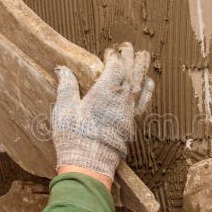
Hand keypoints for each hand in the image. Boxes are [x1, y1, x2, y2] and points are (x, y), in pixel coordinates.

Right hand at [52, 43, 153, 181]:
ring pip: (140, 85)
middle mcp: (121, 99)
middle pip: (130, 72)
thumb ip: (66, 86)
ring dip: (143, 69)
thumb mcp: (64, 109)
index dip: (113, 57)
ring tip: (145, 57)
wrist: (89, 164)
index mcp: (104, 92)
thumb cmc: (74, 137)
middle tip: (129, 47)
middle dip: (130, 57)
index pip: (115, 67)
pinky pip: (144, 102)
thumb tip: (63, 69)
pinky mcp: (132, 124)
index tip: (108, 53)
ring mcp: (129, 111)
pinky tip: (149, 83)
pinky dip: (148, 90)